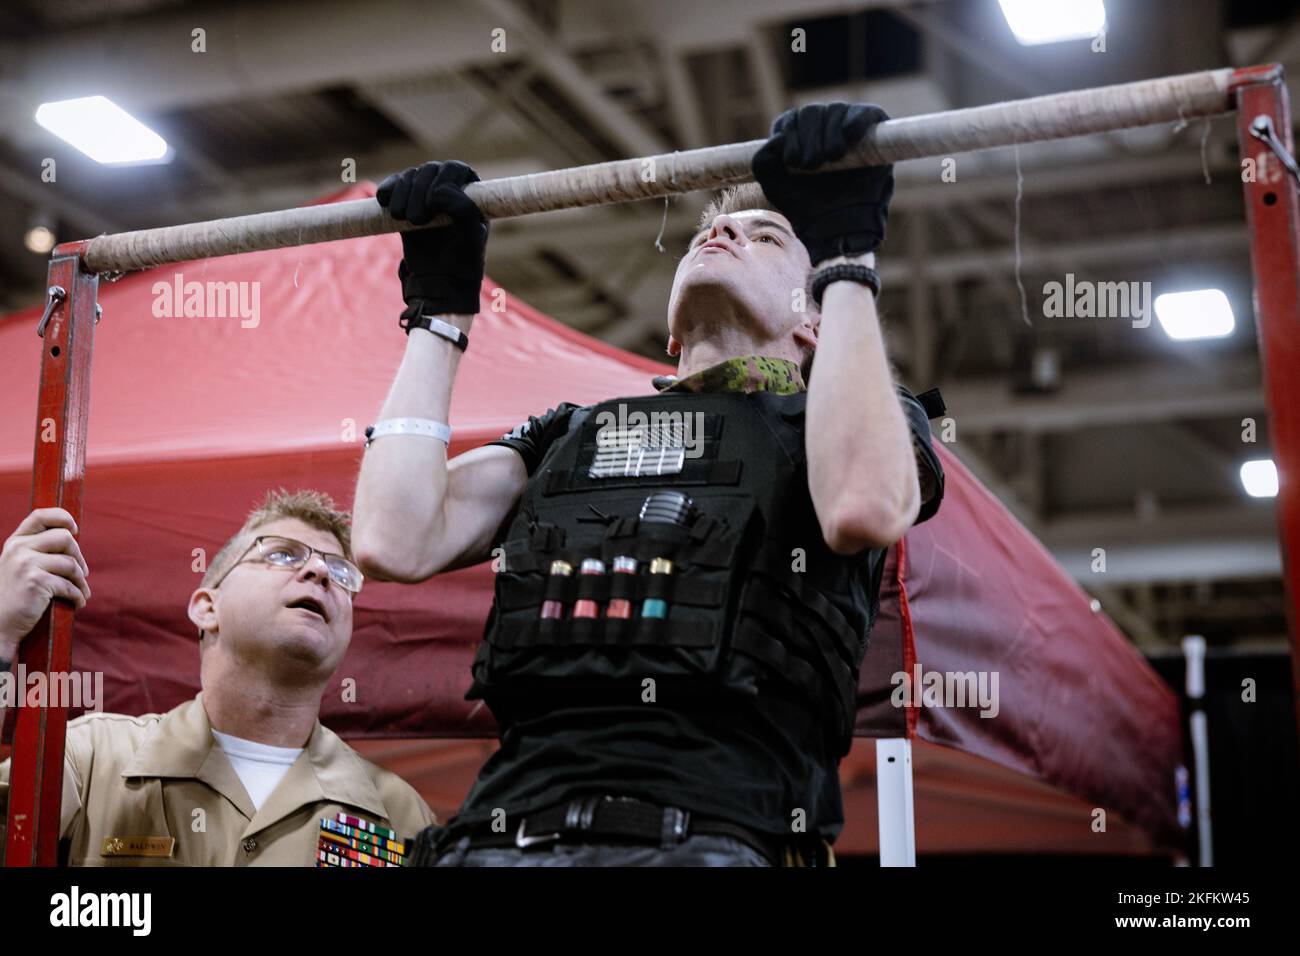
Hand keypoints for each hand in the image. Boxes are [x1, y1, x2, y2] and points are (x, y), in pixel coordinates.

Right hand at [0, 508, 90, 655]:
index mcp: (16, 542)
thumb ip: (37, 550)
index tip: (75, 529)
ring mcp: (26, 564)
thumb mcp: (18, 565)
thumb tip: (72, 538)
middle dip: (79, 556)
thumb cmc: (14, 596)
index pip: (41, 515)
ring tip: (81, 591)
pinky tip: (78, 603)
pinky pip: (69, 585)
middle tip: (82, 573)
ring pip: (71, 564)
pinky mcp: (36, 581)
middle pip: (65, 538)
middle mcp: (19, 549)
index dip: (63, 517)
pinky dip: (78, 595)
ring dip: (81, 580)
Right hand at [376, 160, 488, 317]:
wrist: (440, 279)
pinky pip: (393, 184)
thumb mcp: (471, 238)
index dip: (441, 182)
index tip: (433, 207)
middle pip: (430, 170)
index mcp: (471, 191)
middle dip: (419, 192)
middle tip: (417, 219)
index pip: (455, 169)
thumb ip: (463, 211)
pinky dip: (387, 189)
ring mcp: (426, 192)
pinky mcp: (405, 201)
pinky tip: (384, 200)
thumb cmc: (462, 260)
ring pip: (410, 176)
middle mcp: (449, 186)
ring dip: (403, 193)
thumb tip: (438, 192)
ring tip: (402, 217)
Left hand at [751, 102, 893, 266]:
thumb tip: (777, 138)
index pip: (791, 120)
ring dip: (829, 134)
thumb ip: (763, 160)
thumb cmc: (806, 208)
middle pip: (812, 112)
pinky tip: (849, 136)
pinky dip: (856, 121)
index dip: (790, 134)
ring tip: (831, 158)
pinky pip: (867, 114)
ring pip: (836, 111)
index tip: (792, 161)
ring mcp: (848, 131)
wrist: (836, 228)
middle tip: (811, 165)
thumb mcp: (775, 186)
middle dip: (808, 137)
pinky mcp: (875, 136)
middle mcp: (823, 130)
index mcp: (799, 139)